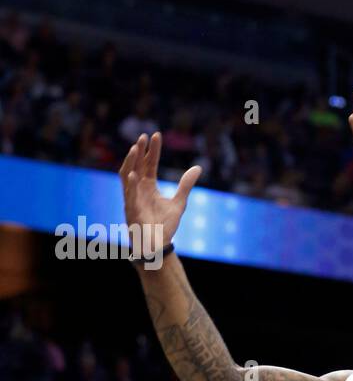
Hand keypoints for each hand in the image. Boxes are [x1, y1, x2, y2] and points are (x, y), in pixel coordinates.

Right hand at [119, 133, 200, 247]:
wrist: (159, 245)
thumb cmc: (165, 226)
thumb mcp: (179, 202)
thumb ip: (186, 184)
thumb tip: (198, 167)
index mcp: (148, 186)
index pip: (149, 164)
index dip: (152, 150)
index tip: (156, 135)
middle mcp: (138, 189)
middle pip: (137, 165)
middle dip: (140, 151)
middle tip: (144, 136)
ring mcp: (133, 198)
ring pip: (127, 175)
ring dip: (130, 162)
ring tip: (136, 148)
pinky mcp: (131, 210)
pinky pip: (128, 195)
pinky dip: (130, 185)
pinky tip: (133, 174)